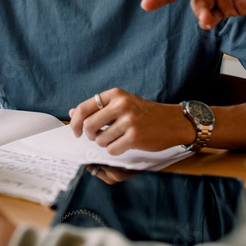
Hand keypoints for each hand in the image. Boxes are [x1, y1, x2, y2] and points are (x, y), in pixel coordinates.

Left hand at [69, 88, 193, 154]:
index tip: (77, 131)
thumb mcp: (122, 103)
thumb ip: (97, 108)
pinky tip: (124, 145)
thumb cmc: (145, 114)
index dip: (76, 122)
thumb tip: (72, 113)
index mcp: (115, 94)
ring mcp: (128, 121)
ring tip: (116, 139)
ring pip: (100, 140)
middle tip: (97, 137)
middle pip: (89, 125)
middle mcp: (121, 105)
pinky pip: (112, 149)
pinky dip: (114, 150)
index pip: (83, 108)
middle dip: (89, 136)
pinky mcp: (135, 137)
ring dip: (104, 144)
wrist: (173, 122)